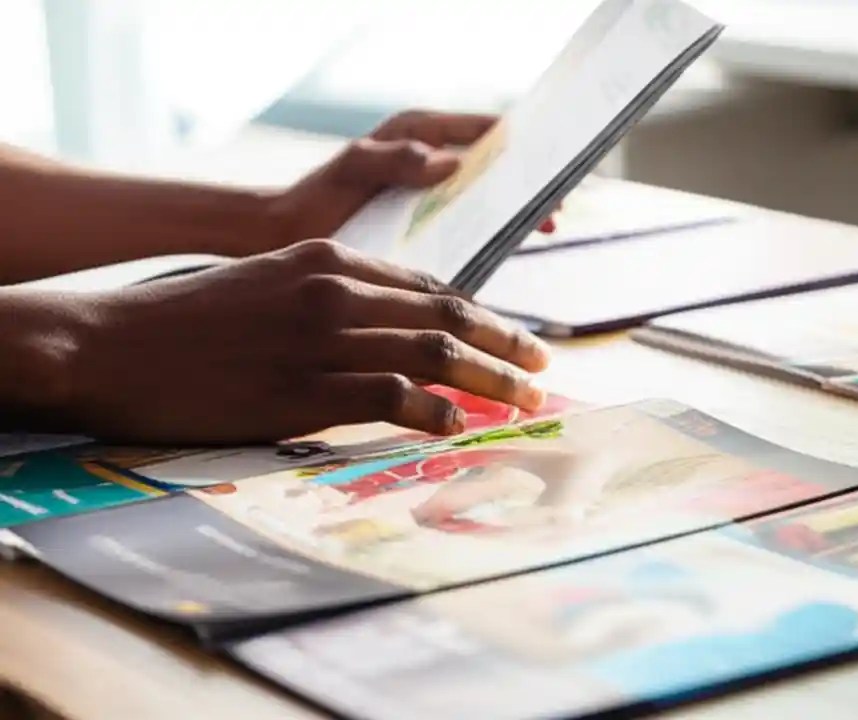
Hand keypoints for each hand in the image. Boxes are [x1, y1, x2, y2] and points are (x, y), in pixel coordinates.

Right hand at [41, 240, 550, 443]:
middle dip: (505, 341)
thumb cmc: (188, 321)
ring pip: (433, 353)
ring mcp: (322, 338)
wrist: (113, 343)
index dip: (479, 314)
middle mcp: (335, 290)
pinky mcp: (303, 389)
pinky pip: (391, 395)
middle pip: (446, 316)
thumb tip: (385, 328)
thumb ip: (329, 294)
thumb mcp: (268, 282)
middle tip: (542, 365)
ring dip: (490, 378)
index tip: (510, 337)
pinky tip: (456, 426)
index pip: (428, 286)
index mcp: (328, 258)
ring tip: (524, 399)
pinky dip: (434, 410)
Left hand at [263, 111, 555, 251]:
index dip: (519, 146)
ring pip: (487, 191)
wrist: (288, 232)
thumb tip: (453, 161)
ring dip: (516, 208)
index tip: (545, 166)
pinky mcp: (427, 217)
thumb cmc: (317, 196)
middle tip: (558, 207)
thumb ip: (397, 159)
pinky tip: (510, 246)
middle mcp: (432, 154)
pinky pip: (470, 217)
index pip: (484, 130)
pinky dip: (493, 228)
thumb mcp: (354, 171)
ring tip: (544, 226)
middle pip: (495, 162)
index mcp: (420, 132)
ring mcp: (432, 187)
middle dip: (527, 182)